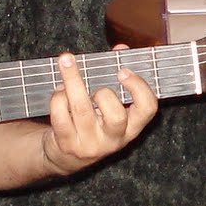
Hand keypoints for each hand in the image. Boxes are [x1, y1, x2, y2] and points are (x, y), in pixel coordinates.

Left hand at [40, 46, 157, 173]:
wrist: (65, 158)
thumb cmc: (93, 123)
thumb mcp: (110, 107)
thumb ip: (117, 77)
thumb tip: (120, 48)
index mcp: (131, 128)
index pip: (148, 109)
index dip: (139, 88)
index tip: (123, 70)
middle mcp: (113, 139)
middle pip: (116, 115)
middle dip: (103, 92)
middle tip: (96, 84)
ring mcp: (90, 144)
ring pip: (81, 109)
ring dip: (73, 80)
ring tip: (66, 62)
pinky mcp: (67, 144)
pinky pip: (60, 115)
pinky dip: (58, 97)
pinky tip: (59, 90)